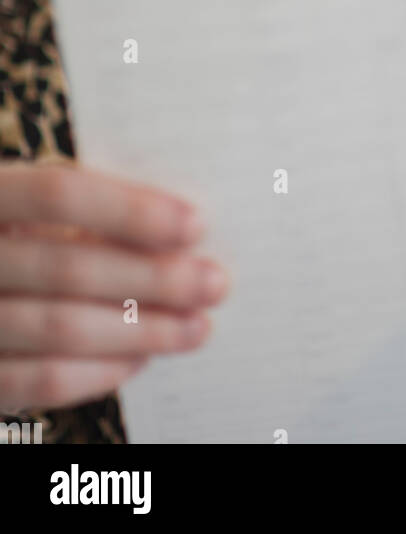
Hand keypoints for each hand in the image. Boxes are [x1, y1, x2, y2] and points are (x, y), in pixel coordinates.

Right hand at [0, 160, 229, 414]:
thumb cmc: (21, 236)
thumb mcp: (38, 207)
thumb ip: (91, 211)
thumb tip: (178, 232)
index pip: (58, 195)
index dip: (130, 210)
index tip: (195, 225)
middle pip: (68, 268)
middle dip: (154, 278)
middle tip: (215, 283)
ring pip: (62, 329)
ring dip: (142, 329)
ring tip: (195, 326)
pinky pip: (42, 380)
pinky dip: (101, 370)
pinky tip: (143, 356)